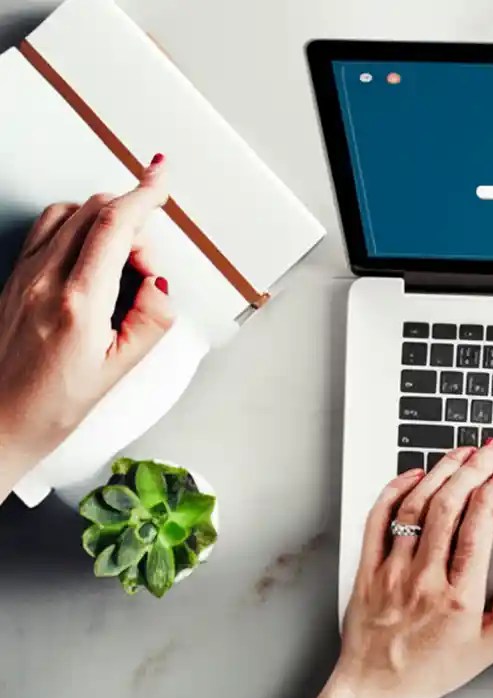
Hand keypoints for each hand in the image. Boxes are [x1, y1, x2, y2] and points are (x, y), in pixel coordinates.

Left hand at [0, 155, 172, 494]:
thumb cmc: (47, 409)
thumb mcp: (117, 372)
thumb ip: (150, 321)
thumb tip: (160, 287)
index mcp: (77, 303)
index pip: (116, 225)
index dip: (145, 193)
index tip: (161, 176)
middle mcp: (44, 281)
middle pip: (95, 211)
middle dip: (133, 222)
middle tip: (145, 269)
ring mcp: (22, 277)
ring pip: (68, 213)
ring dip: (102, 221)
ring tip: (118, 263)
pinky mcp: (11, 280)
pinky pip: (46, 231)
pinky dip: (75, 228)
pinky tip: (87, 258)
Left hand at [308, 442, 492, 697]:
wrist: (378, 689)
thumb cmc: (432, 668)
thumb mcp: (492, 645)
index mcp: (458, 598)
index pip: (477, 529)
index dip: (492, 493)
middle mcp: (423, 581)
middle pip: (448, 507)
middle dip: (472, 469)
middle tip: (487, 450)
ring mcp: (391, 573)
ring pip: (415, 507)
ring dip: (439, 471)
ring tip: (458, 454)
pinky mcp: (368, 570)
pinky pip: (378, 520)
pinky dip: (395, 490)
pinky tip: (413, 475)